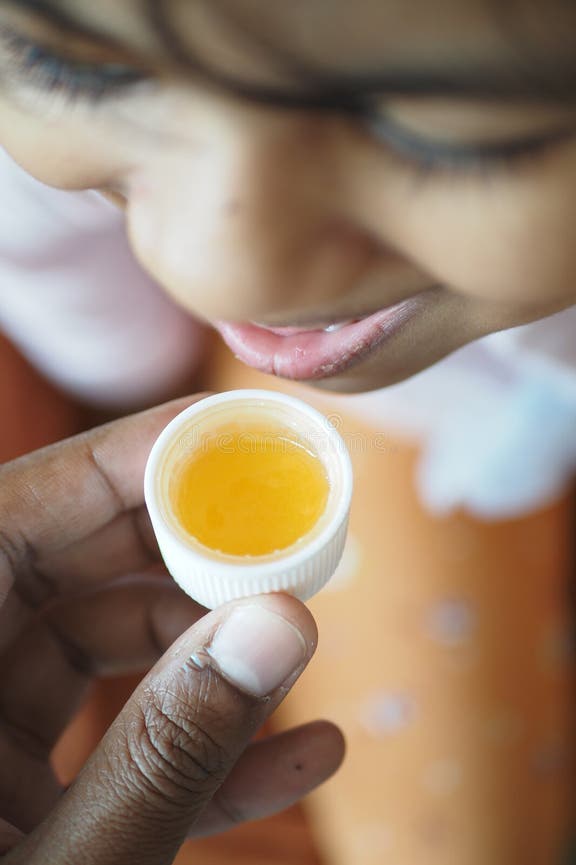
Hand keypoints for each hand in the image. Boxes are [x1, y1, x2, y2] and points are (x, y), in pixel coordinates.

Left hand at [0, 397, 344, 863]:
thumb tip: (283, 623)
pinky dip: (200, 751)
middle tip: (285, 540)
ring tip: (299, 648)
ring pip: (105, 648)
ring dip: (210, 650)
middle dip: (192, 555)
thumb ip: (169, 752)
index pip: (16, 513)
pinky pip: (114, 745)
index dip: (123, 460)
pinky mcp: (25, 798)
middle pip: (74, 568)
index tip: (227, 436)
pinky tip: (299, 756)